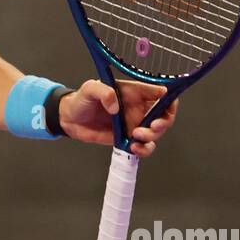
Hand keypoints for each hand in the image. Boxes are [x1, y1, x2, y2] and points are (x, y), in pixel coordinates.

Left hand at [57, 79, 178, 157]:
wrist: (70, 119)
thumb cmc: (81, 99)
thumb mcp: (90, 89)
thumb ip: (103, 92)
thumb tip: (115, 106)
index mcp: (134, 92)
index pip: (161, 93)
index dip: (169, 99)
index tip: (166, 107)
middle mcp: (138, 108)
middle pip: (164, 115)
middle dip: (163, 122)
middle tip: (151, 126)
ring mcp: (134, 124)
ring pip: (156, 133)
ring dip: (152, 137)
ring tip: (136, 136)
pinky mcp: (127, 139)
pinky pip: (143, 147)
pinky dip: (143, 150)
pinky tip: (134, 148)